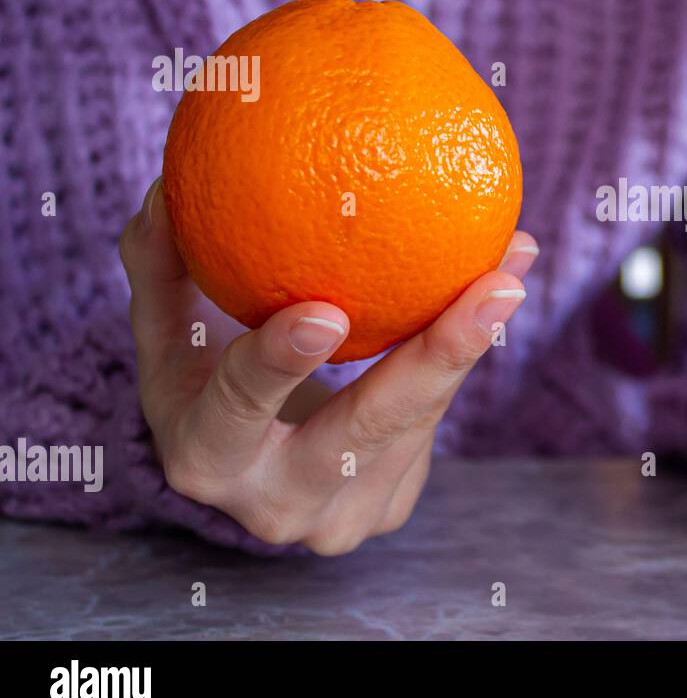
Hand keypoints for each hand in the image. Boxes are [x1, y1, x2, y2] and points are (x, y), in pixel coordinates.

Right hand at [119, 177, 538, 553]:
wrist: (244, 470)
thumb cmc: (199, 375)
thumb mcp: (168, 329)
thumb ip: (162, 260)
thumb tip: (170, 182)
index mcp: (204, 456)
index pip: (236, 412)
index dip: (276, 367)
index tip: (325, 312)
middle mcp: (275, 503)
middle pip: (364, 433)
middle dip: (435, 362)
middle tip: (493, 289)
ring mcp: (341, 516)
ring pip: (420, 420)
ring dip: (474, 340)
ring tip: (513, 262)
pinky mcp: (389, 503)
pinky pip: (436, 417)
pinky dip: (469, 349)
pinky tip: (504, 278)